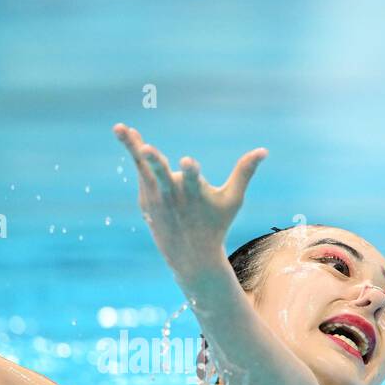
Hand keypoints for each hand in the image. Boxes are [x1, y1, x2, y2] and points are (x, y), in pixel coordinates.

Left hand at [113, 123, 265, 280]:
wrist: (190, 256)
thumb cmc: (216, 225)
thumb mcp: (232, 200)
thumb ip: (244, 172)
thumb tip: (264, 150)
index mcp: (195, 195)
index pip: (193, 180)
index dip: (191, 170)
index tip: (187, 160)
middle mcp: (174, 196)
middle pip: (162, 175)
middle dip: (154, 162)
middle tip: (145, 149)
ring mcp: (157, 198)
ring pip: (144, 168)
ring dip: (133, 147)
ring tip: (121, 128)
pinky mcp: (146, 198)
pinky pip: (139, 170)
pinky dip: (133, 151)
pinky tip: (124, 131)